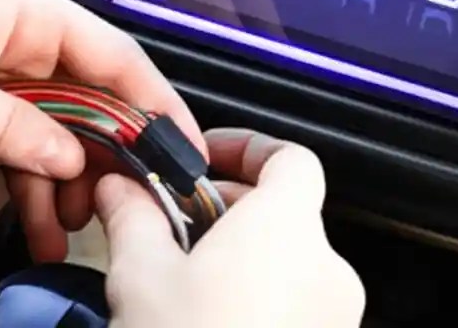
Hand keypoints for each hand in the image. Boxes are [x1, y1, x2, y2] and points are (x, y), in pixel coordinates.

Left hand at [0, 0, 203, 261]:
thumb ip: (17, 131)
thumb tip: (69, 158)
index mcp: (21, 13)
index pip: (114, 60)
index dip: (155, 106)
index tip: (183, 151)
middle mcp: (10, 40)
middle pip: (83, 103)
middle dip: (99, 159)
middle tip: (117, 210)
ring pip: (42, 135)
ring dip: (49, 184)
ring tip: (56, 233)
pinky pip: (1, 149)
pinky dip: (8, 183)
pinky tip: (15, 220)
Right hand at [95, 129, 364, 327]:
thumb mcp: (140, 276)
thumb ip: (133, 216)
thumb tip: (121, 188)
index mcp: (286, 228)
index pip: (290, 157)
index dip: (247, 147)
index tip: (204, 158)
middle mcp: (325, 268)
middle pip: (285, 213)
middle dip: (226, 214)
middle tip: (171, 229)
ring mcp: (336, 319)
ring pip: (288, 266)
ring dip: (240, 262)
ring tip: (181, 287)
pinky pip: (295, 309)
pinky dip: (257, 303)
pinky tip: (206, 324)